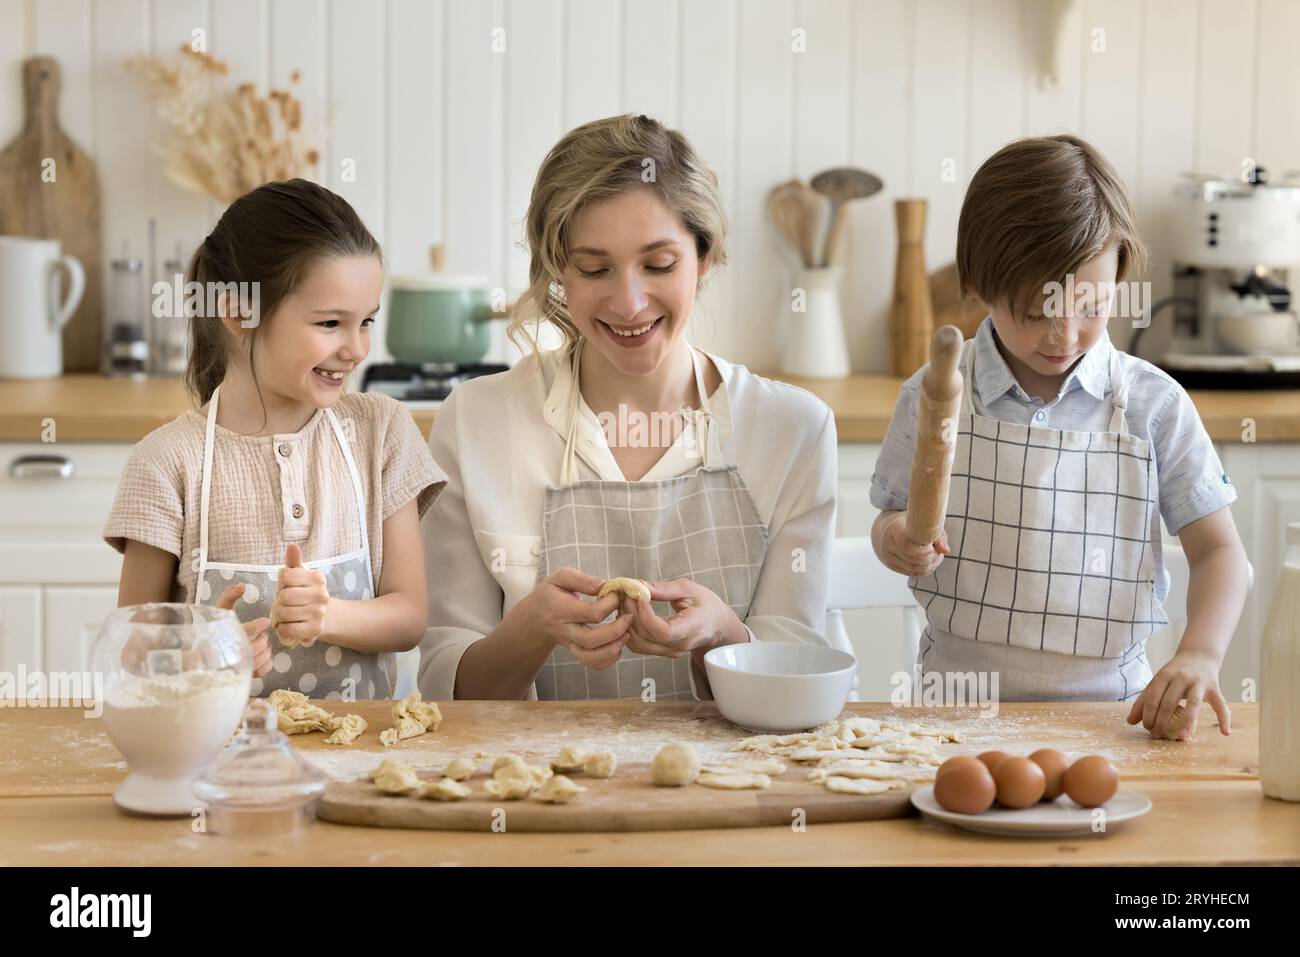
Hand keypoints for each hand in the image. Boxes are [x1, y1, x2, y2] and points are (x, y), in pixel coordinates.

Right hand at [215, 583, 272, 677]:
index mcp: (222, 639)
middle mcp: (229, 656)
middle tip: (261, 633)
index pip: (242, 633)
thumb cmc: (211, 632)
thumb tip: (242, 585)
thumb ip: (229, 597)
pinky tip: (261, 654)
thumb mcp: (218, 612)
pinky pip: (263, 671)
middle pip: (255, 646)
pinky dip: (267, 661)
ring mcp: (236, 669)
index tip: (264, 621)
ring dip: (265, 649)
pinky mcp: (243, 678)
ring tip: (261, 642)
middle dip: (262, 638)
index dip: (256, 626)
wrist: (198, 660)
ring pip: (261, 659)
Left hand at [273, 543, 328, 647]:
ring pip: (284, 613)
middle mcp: (321, 594)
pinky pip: (287, 630)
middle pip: (284, 596)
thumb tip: (292, 546)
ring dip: (280, 616)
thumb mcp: (300, 577)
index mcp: (317, 578)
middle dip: (279, 602)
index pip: (286, 577)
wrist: (326, 617)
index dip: (282, 584)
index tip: (289, 588)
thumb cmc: (305, 594)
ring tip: (288, 615)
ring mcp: (319, 613)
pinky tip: (289, 626)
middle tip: (286, 605)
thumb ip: (294, 562)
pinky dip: (283, 629)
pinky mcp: (315, 630)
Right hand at [500, 567, 631, 669]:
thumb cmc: (551, 594)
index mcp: (561, 609)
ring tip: (626, 634)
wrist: (535, 617)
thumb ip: (581, 579)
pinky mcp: (576, 652)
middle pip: (591, 640)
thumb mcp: (560, 578)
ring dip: (613, 648)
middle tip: (629, 617)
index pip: (591, 613)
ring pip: (590, 657)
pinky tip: (617, 644)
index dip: (610, 604)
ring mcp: (570, 644)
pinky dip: (609, 659)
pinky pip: (592, 664)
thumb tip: (602, 585)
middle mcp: (565, 630)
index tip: (616, 594)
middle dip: (616, 630)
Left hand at [620, 578, 745, 658]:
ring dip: (627, 623)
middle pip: (647, 638)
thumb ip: (666, 589)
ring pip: (639, 644)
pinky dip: (629, 631)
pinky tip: (629, 614)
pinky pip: (639, 647)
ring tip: (626, 602)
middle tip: (627, 594)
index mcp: (693, 628)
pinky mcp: (662, 652)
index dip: (647, 616)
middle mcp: (681, 645)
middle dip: (632, 614)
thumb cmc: (706, 604)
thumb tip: (641, 586)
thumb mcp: (690, 589)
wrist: (716, 624)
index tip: (640, 597)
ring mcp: (671, 652)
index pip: (665, 632)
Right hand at [882, 512, 949, 576]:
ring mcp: (888, 557)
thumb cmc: (910, 524)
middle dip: (931, 559)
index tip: (933, 547)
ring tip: (936, 556)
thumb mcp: (925, 523)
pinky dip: (924, 570)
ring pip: (913, 569)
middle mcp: (888, 546)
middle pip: (913, 561)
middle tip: (938, 552)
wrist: (888, 528)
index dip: (924, 552)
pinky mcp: (892, 566)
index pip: (908, 548)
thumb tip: (946, 550)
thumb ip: (938, 535)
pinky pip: (911, 573)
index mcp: (894, 531)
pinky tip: (930, 562)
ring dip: (929, 565)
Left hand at [1126, 648, 1231, 738]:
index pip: (1152, 697)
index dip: (1147, 714)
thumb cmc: (1174, 673)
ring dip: (1187, 722)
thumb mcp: (1158, 682)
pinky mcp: (1215, 688)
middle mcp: (1181, 678)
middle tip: (1157, 736)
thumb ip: (1144, 700)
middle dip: (1161, 721)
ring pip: (1193, 704)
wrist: (1199, 655)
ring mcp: (1199, 682)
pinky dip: (1224, 719)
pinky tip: (1225, 733)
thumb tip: (1130, 722)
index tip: (1146, 728)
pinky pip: (1221, 705)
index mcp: (1164, 675)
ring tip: (1181, 738)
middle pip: (1169, 702)